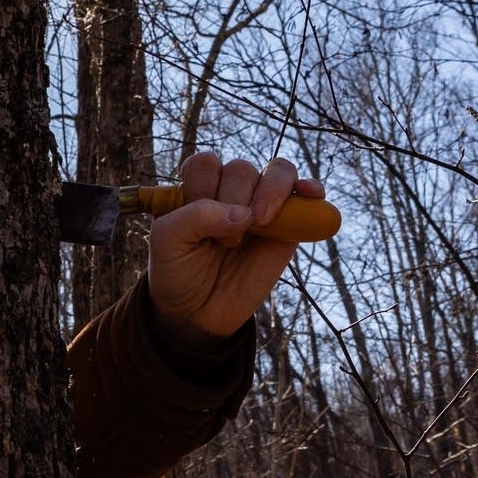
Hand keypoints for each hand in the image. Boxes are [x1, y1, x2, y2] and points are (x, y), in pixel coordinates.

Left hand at [146, 152, 322, 343]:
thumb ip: (195, 216)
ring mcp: (261, 206)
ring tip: (259, 222)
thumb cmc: (177, 272)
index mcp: (197, 188)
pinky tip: (310, 193)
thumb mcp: (167, 242)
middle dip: (233, 201)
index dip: (204, 187)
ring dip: (270, 192)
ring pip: (277, 171)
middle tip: (224, 242)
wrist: (197, 312)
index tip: (199, 224)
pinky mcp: (287, 226)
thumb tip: (245, 213)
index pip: (206, 164)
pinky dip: (310, 188)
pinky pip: (305, 195)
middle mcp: (230, 191)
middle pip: (241, 169)